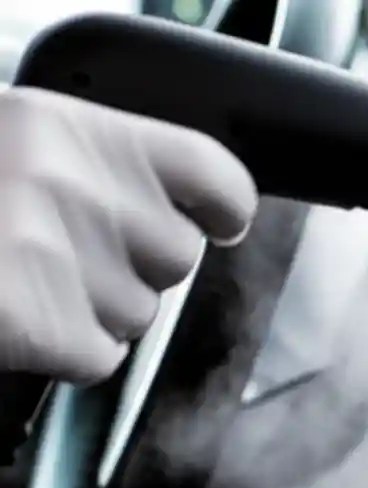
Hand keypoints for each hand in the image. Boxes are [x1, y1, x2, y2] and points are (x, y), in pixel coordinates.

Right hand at [0, 87, 256, 382]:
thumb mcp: (17, 146)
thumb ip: (94, 167)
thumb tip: (194, 217)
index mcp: (68, 126)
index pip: (209, 170)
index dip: (222, 205)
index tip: (221, 220)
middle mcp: (72, 182)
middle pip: (175, 255)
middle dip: (129, 265)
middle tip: (53, 254)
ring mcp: (51, 252)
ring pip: (138, 310)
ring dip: (89, 309)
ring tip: (17, 281)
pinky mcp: (33, 320)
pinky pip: (101, 356)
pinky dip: (63, 353)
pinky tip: (15, 319)